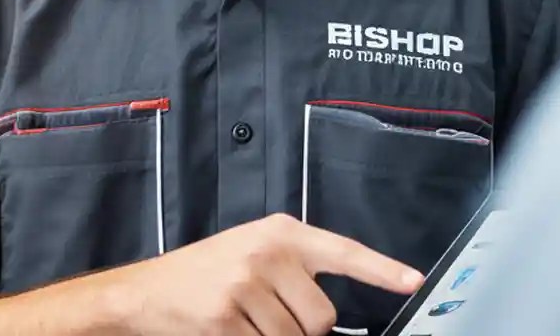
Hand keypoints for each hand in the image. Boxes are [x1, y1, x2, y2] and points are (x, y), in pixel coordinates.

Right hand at [108, 213, 423, 335]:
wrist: (146, 291)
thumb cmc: (205, 274)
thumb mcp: (252, 251)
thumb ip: (293, 270)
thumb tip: (327, 315)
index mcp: (280, 233)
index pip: (342, 251)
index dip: (381, 269)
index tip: (413, 281)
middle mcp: (266, 254)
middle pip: (321, 317)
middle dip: (303, 329)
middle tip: (270, 316)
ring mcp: (245, 285)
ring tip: (244, 321)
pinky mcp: (226, 318)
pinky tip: (230, 331)